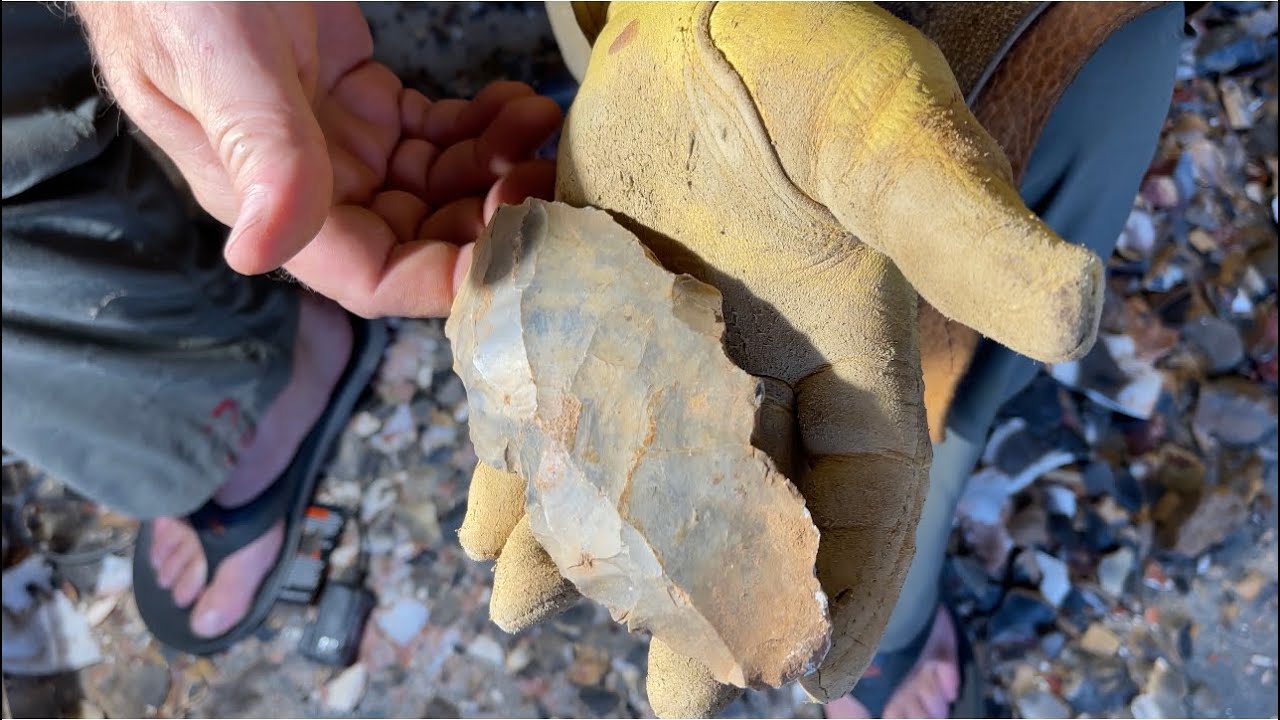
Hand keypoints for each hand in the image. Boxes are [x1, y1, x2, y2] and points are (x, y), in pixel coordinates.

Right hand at [76, 2, 560, 316]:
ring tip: (537, 124)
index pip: (370, 276)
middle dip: (488, 219)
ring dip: (495, 166)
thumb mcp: (220, 61)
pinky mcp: (363, 98)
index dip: (446, 279)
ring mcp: (340, 142)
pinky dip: (482, 126)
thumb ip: (258, 149)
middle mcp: (309, 185)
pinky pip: (436, 133)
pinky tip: (513, 104)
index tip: (517, 251)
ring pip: (437, 185)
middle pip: (420, 239)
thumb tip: (259, 256)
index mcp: (267, 198)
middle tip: (543, 175)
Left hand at [461, 3, 1103, 716]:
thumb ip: (961, 224)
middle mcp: (759, 369)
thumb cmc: (816, 56)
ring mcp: (669, 349)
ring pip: (631, 474)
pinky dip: (517, 463)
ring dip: (582, 543)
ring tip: (519, 607)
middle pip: (739, 512)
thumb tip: (1077, 313)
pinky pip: (556, 410)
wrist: (708, 9)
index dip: (850, 586)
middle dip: (705, 600)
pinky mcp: (593, 315)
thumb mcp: (890, 134)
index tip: (812, 674)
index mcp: (850, 353)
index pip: (866, 497)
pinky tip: (480, 516)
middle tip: (674, 695)